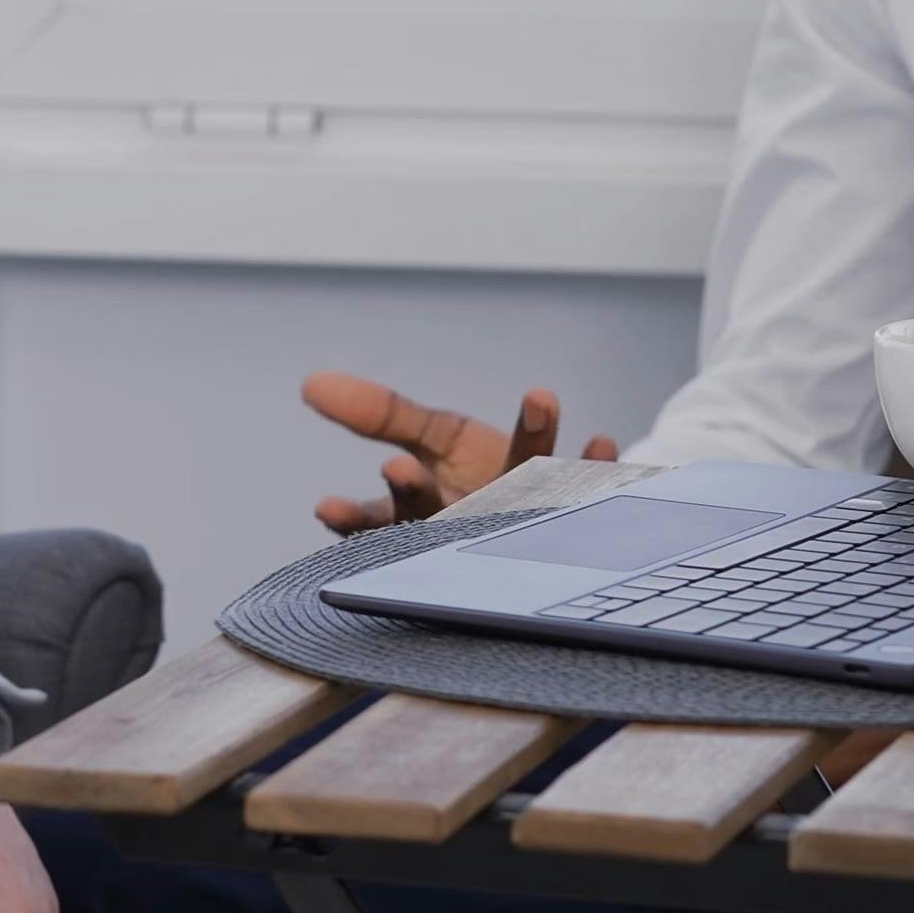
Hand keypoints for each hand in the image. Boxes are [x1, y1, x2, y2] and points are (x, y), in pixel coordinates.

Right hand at [302, 371, 616, 535]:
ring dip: (526, 450)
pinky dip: (591, 467)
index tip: (326, 505)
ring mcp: (517, 525)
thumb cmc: (477, 473)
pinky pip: (581, 494)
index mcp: (424, 518)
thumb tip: (312, 383)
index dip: (351, 517)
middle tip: (396, 469)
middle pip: (434, 516)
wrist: (551, 503)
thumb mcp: (431, 437)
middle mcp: (466, 529)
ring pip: (513, 496)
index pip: (375, 522)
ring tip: (540, 397)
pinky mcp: (569, 514)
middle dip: (414, 495)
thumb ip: (382, 414)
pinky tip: (601, 439)